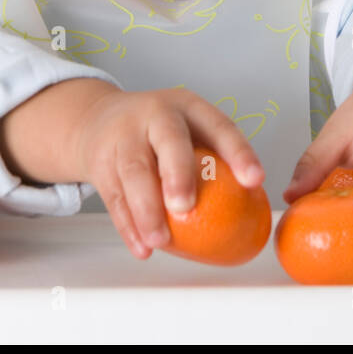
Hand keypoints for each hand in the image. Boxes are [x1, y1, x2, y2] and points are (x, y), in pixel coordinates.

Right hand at [74, 87, 265, 260]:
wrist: (98, 120)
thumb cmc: (157, 131)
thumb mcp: (186, 128)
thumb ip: (213, 158)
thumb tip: (254, 207)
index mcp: (188, 107)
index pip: (219, 126)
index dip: (238, 152)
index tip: (254, 180)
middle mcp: (155, 116)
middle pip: (168, 142)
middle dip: (177, 175)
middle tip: (185, 207)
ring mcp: (124, 137)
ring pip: (134, 173)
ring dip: (147, 210)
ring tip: (161, 240)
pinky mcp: (101, 163)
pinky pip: (114, 197)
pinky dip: (128, 225)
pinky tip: (142, 246)